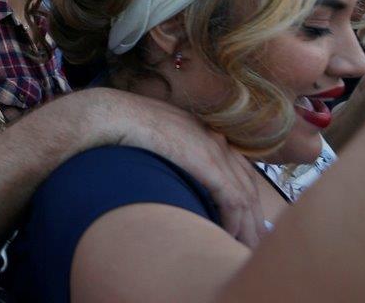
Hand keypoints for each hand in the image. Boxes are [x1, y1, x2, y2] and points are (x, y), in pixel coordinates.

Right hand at [84, 89, 264, 246]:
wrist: (111, 115)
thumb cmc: (122, 127)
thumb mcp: (155, 140)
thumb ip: (171, 154)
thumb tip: (171, 178)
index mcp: (204, 131)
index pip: (238, 169)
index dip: (245, 197)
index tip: (246, 221)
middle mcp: (215, 138)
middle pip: (248, 184)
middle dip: (253, 217)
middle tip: (253, 243)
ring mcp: (213, 149)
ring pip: (245, 195)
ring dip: (247, 225)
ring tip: (245, 248)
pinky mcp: (207, 162)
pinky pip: (232, 198)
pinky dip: (233, 221)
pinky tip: (228, 235)